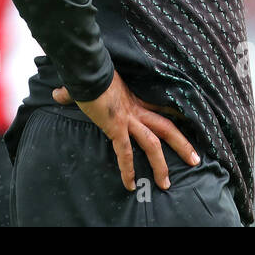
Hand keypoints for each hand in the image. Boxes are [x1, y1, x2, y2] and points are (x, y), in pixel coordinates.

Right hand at [53, 72, 198, 191]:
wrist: (86, 69)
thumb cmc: (87, 73)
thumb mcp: (85, 84)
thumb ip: (73, 92)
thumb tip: (58, 93)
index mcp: (132, 98)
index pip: (158, 107)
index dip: (173, 114)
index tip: (187, 122)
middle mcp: (135, 110)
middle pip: (166, 127)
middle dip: (182, 144)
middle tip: (196, 159)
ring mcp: (128, 119)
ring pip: (153, 143)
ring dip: (161, 164)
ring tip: (166, 183)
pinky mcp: (116, 127)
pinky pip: (124, 152)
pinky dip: (127, 169)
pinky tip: (130, 185)